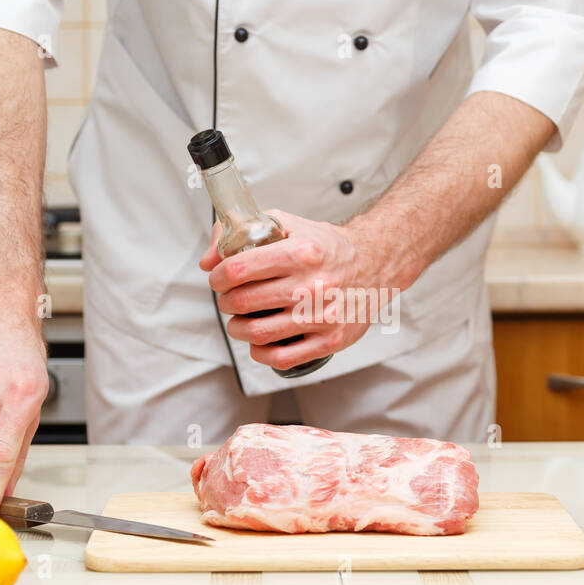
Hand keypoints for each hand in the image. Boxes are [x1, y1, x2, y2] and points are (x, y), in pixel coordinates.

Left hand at [200, 210, 406, 371]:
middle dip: (226, 302)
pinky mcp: (330, 340)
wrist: (375, 263)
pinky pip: (282, 358)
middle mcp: (312, 285)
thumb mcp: (287, 226)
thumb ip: (244, 232)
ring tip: (240, 321)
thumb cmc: (327, 246)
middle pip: (243, 302)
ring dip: (238, 328)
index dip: (218, 277)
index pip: (238, 269)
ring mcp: (322, 316)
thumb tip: (209, 259)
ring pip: (258, 333)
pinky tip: (260, 343)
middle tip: (229, 300)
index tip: (219, 280)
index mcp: (301, 253)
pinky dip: (261, 353)